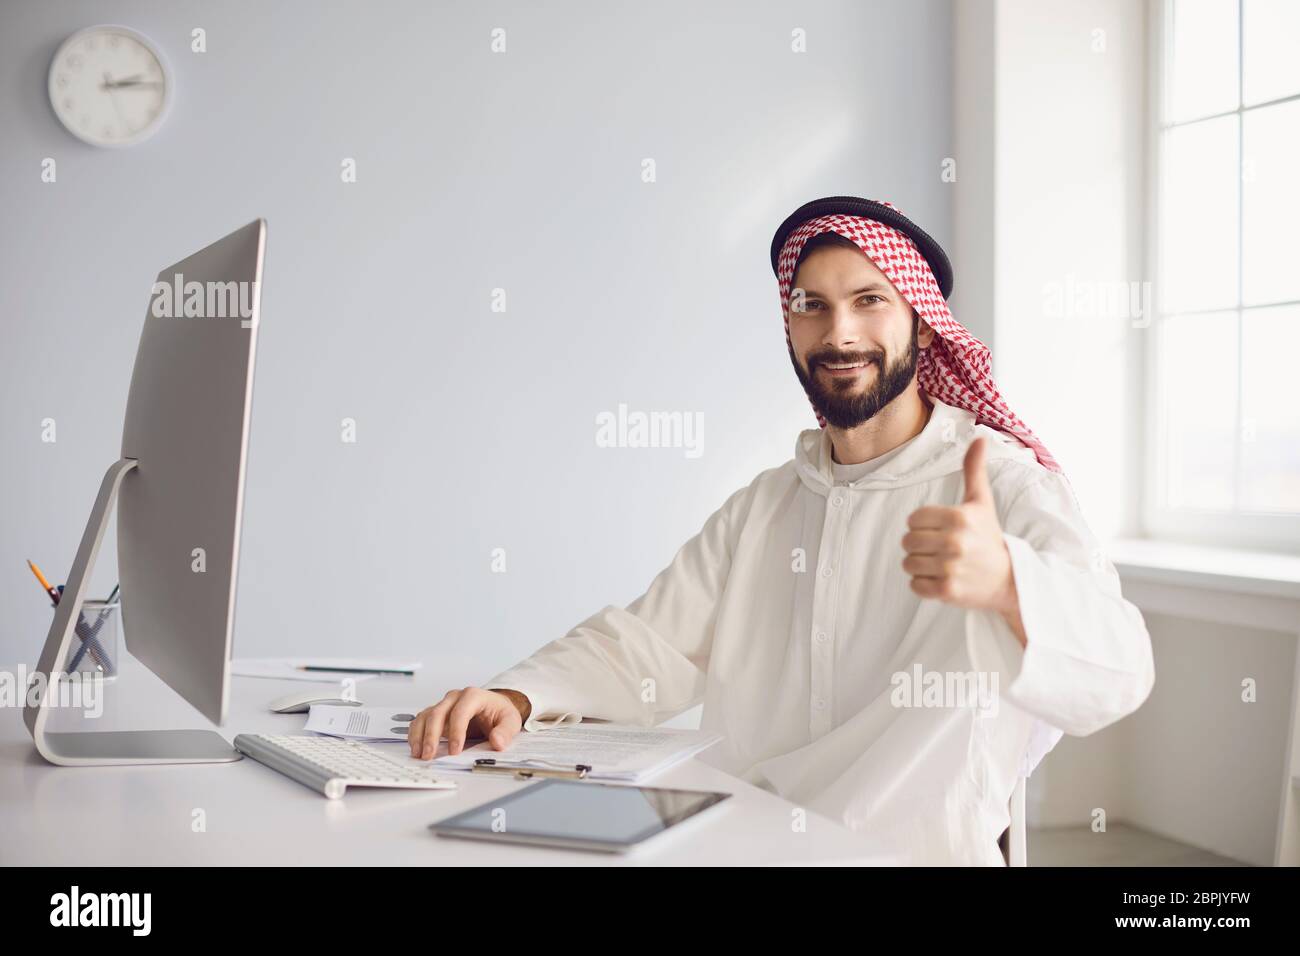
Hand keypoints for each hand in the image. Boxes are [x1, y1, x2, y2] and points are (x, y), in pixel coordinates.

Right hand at [407, 686, 527, 759]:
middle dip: (432, 735)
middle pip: (438, 713)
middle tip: (430, 755)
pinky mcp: (437, 713)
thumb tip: (497, 742)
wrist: (494, 707)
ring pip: (426, 716)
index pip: (461, 711)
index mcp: (474, 695)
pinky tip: (416, 748)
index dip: (456, 731)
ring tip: (419, 754)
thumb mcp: (510, 721)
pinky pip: (421, 720)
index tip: (455, 751)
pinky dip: (416, 734)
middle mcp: (455, 697)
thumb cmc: (500, 713)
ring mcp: (444, 704)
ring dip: (420, 735)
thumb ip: (505, 732)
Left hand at [901, 437, 1018, 619]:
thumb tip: (979, 438)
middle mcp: (955, 542)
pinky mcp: (948, 591)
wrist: (1010, 579)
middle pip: (907, 541)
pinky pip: (915, 585)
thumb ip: (974, 470)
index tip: (942, 530)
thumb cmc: (989, 537)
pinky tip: (943, 579)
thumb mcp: (982, 502)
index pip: (913, 519)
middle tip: (941, 549)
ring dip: (920, 565)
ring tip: (942, 564)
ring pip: (908, 563)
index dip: (923, 525)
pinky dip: (924, 585)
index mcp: (959, 517)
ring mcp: (951, 568)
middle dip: (920, 545)